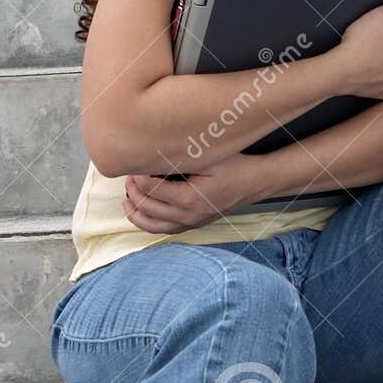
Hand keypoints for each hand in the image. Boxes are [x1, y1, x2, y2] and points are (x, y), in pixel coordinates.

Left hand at [122, 157, 260, 233]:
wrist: (256, 182)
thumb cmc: (235, 166)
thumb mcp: (208, 155)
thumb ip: (180, 156)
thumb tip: (152, 153)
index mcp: (189, 199)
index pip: (150, 188)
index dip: (137, 175)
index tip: (135, 163)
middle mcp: (188, 215)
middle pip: (147, 207)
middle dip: (133, 190)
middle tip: (128, 174)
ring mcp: (191, 222)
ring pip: (152, 224)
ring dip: (135, 212)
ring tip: (126, 198)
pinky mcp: (194, 224)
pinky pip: (164, 230)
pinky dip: (148, 223)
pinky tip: (140, 213)